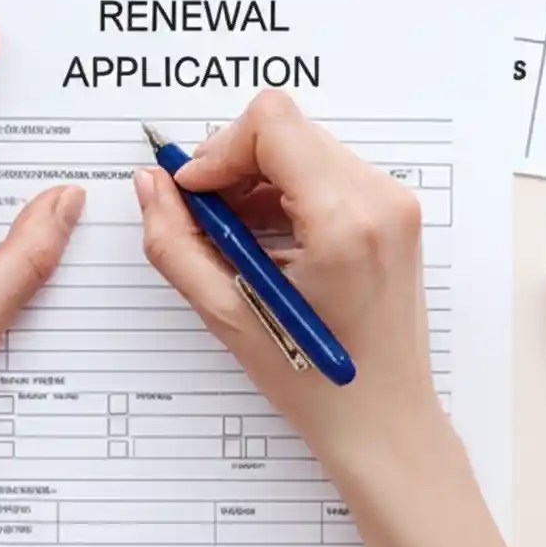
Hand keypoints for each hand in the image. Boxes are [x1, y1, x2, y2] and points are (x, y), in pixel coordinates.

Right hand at [134, 91, 511, 546]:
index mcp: (346, 221)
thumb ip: (176, 242)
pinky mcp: (393, 213)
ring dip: (256, 180)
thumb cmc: (315, 384)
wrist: (384, 423)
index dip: (219, 149)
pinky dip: (283, 193)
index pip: (273, 123)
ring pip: (303, 147)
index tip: (192, 191)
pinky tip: (266, 242)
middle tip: (203, 216)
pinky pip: (325, 172)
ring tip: (235, 239)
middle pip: (287, 130)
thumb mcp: (227, 313)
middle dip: (233, 164)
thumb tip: (151, 185)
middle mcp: (381, 199)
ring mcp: (394, 204)